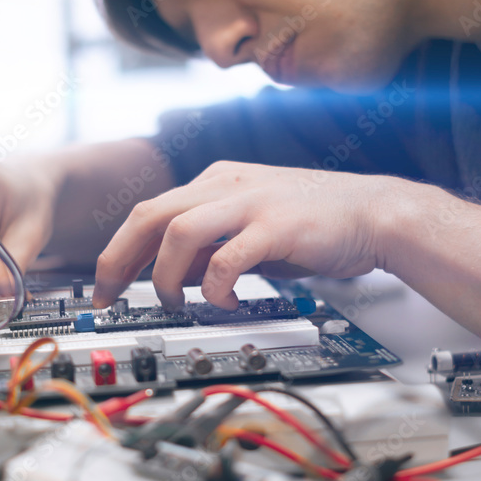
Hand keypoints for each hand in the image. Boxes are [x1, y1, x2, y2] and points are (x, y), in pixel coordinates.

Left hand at [93, 161, 388, 309]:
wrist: (374, 212)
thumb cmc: (316, 221)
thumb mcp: (251, 223)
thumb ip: (214, 242)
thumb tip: (179, 273)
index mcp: (216, 180)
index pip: (149, 210)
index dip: (119, 249)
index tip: (107, 284)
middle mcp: (227, 184)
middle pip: (149, 215)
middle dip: (119, 260)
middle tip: (110, 297)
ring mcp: (250, 202)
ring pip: (179, 233)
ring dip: (167, 275)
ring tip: (177, 301)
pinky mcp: (276, 226)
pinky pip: (227, 258)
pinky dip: (216, 287)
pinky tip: (225, 301)